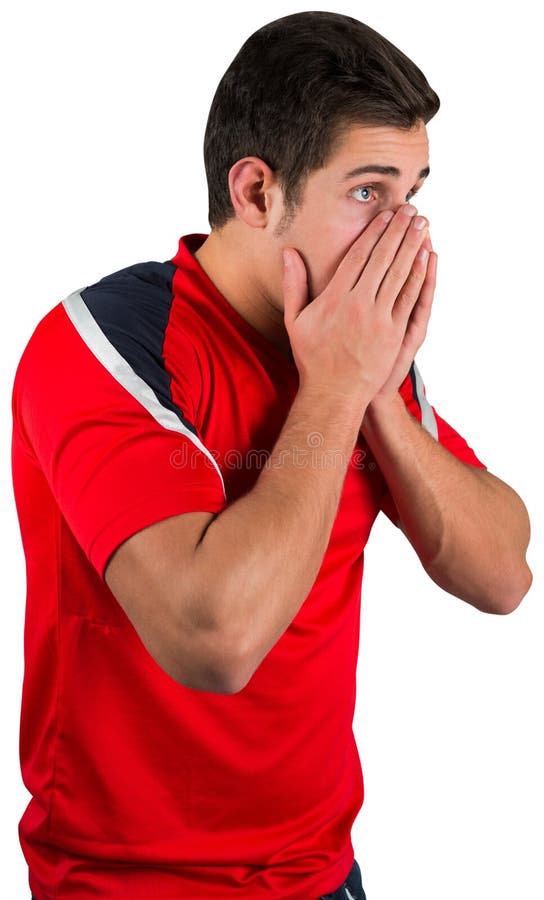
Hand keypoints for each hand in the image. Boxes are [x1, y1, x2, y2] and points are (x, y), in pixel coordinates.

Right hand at [282, 204, 430, 405]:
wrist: (334, 393)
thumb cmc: (312, 357)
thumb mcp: (295, 320)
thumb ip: (294, 284)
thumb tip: (289, 253)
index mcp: (335, 297)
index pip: (359, 255)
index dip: (374, 232)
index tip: (386, 215)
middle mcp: (359, 303)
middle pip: (383, 258)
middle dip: (399, 231)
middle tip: (411, 209)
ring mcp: (380, 318)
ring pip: (400, 273)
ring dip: (413, 246)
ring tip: (422, 225)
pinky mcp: (395, 333)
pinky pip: (410, 297)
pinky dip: (420, 275)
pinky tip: (426, 257)